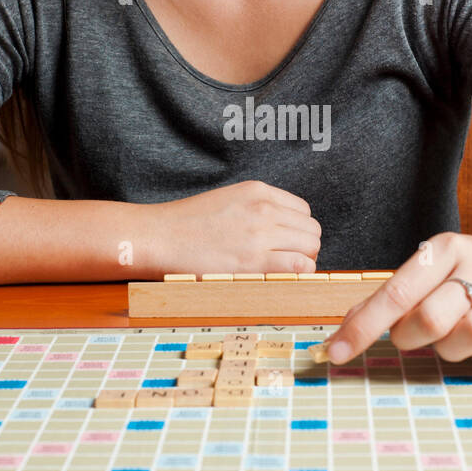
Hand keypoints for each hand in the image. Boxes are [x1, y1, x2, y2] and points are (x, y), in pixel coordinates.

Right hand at [149, 180, 320, 274]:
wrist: (159, 236)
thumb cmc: (187, 223)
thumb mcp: (229, 199)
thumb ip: (258, 208)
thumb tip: (283, 230)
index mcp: (258, 191)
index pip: (303, 211)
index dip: (298, 232)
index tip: (286, 245)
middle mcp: (264, 209)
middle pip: (312, 230)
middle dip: (304, 248)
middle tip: (286, 261)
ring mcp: (261, 234)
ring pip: (311, 248)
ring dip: (303, 262)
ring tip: (281, 272)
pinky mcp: (254, 261)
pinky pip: (299, 268)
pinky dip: (299, 275)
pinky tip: (281, 279)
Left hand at [323, 231, 471, 370]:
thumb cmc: (462, 276)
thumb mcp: (426, 272)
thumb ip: (386, 298)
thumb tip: (341, 334)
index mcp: (446, 249)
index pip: (396, 293)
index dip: (363, 328)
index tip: (337, 352)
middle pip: (430, 319)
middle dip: (409, 337)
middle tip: (412, 335)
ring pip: (468, 338)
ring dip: (450, 349)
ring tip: (453, 336)